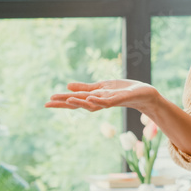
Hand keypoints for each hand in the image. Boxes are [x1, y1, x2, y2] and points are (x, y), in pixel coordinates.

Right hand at [45, 79, 159, 112]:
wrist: (143, 94)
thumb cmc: (123, 90)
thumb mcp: (101, 86)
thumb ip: (85, 87)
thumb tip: (67, 85)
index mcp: (93, 97)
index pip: (74, 100)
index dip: (61, 101)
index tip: (46, 102)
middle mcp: (98, 102)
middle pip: (78, 104)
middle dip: (64, 104)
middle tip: (48, 104)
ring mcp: (107, 102)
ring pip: (90, 104)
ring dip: (78, 102)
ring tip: (66, 100)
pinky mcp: (118, 99)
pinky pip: (106, 101)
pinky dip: (97, 100)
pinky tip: (89, 97)